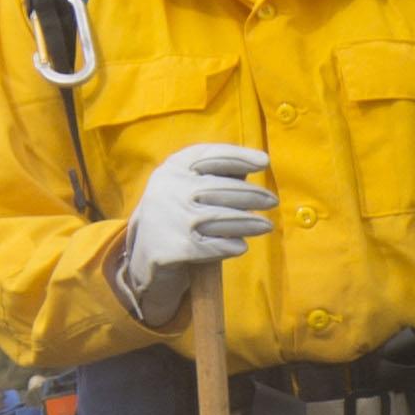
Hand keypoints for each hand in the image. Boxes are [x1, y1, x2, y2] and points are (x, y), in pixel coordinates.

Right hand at [116, 142, 272, 326]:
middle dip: (251, 194)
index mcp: (173, 168)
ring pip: (220, 218)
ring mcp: (169, 218)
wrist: (143, 258)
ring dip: (249, 222)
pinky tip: (241, 246)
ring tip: (266, 225)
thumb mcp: (186, 188)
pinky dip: (230, 246)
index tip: (264, 161)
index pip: (209, 156)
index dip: (239, 157)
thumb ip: (214, 176)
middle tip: (272, 200)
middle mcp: (168, 188)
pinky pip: (212, 246)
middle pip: (220, 188)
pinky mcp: (172, 248)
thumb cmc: (177, 216)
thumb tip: (256, 163)